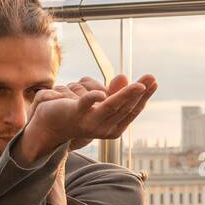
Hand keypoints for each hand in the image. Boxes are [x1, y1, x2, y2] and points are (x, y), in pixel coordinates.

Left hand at [25, 74, 157, 155]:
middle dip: (140, 93)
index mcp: (113, 128)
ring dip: (126, 95)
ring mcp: (91, 123)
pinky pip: (87, 104)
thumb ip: (112, 91)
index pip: (132, 110)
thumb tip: (122, 76)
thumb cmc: (77, 111)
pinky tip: (101, 94)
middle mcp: (104, 128)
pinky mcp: (76, 114)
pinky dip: (94, 99)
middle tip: (152, 78)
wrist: (51, 124)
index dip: (144, 96)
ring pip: (111, 106)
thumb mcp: (99, 101)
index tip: (154, 82)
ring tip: (139, 85)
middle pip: (125, 108)